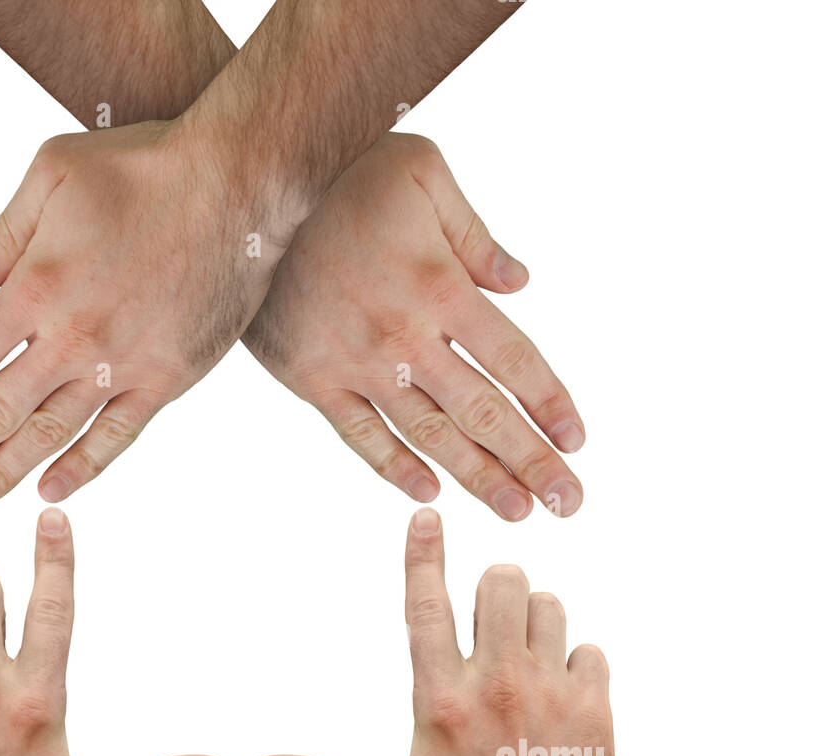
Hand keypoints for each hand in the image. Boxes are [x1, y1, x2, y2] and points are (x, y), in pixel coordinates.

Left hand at [0, 122, 279, 520]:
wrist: (238, 183)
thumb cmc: (144, 166)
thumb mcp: (53, 172)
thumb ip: (1, 236)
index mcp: (36, 286)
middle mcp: (73, 336)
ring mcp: (123, 363)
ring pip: (50, 435)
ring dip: (1, 477)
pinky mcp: (168, 378)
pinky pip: (118, 435)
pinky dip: (83, 467)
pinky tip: (49, 491)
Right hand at [246, 135, 584, 518]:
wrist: (248, 193)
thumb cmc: (341, 173)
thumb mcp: (423, 175)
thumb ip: (475, 235)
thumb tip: (519, 282)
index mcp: (442, 287)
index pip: (513, 360)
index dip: (549, 404)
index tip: (576, 442)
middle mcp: (406, 336)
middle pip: (482, 411)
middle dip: (531, 461)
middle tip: (569, 502)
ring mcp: (357, 364)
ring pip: (429, 435)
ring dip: (477, 478)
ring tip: (517, 512)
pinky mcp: (313, 379)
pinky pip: (360, 435)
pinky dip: (395, 468)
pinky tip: (429, 493)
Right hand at [247, 508, 636, 755]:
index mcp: (440, 706)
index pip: (427, 607)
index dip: (422, 555)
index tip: (426, 516)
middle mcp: (499, 690)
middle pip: (501, 583)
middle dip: (490, 587)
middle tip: (486, 620)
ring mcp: (554, 698)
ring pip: (549, 605)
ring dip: (531, 620)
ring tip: (518, 660)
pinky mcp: (597, 715)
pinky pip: (590, 649)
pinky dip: (574, 660)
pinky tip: (556, 694)